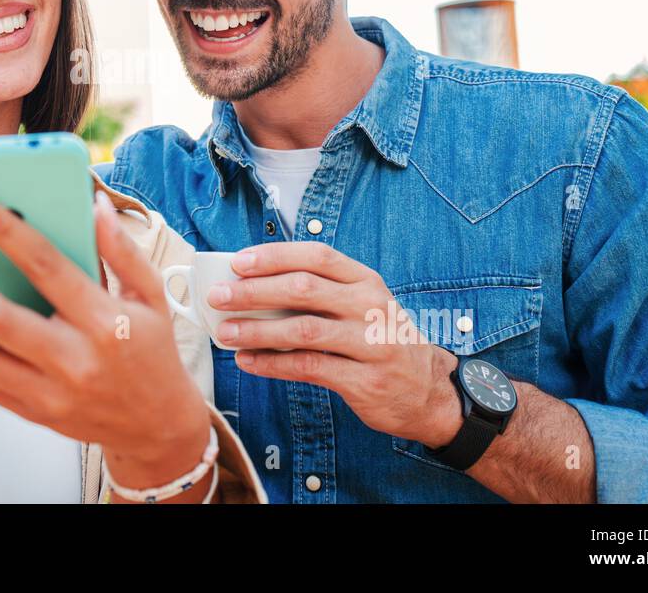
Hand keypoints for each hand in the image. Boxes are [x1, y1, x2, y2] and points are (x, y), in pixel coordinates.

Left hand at [0, 190, 210, 488]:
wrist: (157, 426)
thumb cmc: (153, 352)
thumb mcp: (153, 295)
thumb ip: (122, 249)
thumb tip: (93, 205)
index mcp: (105, 322)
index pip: (46, 267)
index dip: (3, 229)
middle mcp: (74, 360)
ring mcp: (49, 392)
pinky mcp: (32, 412)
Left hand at [208, 241, 462, 446]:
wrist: (428, 391)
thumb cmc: (379, 340)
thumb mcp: (362, 306)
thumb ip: (319, 294)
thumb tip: (252, 287)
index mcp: (366, 280)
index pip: (317, 256)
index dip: (275, 256)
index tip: (239, 262)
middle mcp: (370, 306)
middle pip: (303, 289)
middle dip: (254, 291)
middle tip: (218, 296)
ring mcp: (370, 343)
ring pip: (302, 330)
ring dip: (257, 330)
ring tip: (226, 332)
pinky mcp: (364, 380)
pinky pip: (308, 368)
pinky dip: (272, 363)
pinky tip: (249, 361)